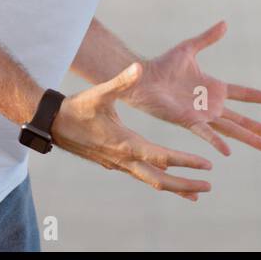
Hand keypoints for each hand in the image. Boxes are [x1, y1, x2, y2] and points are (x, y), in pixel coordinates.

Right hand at [51, 62, 213, 200]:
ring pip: (151, 180)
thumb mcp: (100, 92)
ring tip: (195, 192)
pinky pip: (142, 176)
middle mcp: (124, 159)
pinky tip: (167, 178)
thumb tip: (139, 67)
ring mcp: (118, 164)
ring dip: (174, 186)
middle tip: (208, 186)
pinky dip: (159, 179)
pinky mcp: (114, 163)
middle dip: (184, 185)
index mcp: (125, 144)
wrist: (52, 124)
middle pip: (160, 179)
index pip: (161, 158)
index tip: (206, 165)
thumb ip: (121, 81)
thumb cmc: (76, 107)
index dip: (185, 162)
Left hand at [124, 21, 260, 156]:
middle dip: (260, 128)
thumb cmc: (162, 65)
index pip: (245, 94)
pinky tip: (228, 151)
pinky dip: (216, 141)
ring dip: (248, 138)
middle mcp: (211, 104)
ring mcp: (202, 115)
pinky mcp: (188, 121)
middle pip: (242, 118)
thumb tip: (225, 23)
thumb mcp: (189, 48)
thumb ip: (208, 38)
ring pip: (230, 129)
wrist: (142, 78)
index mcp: (215, 88)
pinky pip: (206, 133)